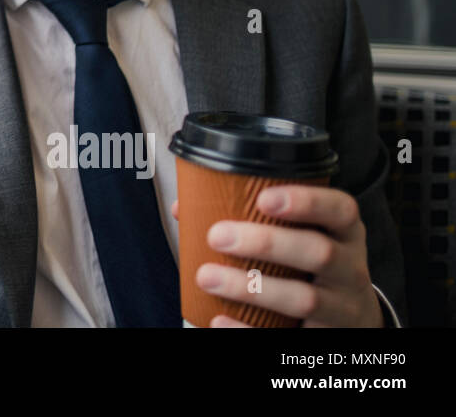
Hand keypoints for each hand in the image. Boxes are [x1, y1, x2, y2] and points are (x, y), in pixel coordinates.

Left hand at [169, 188, 383, 326]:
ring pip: (305, 298)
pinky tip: (220, 320)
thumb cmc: (310, 264)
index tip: (264, 198)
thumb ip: (250, 215)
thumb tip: (184, 207)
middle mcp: (349, 269)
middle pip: (319, 253)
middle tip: (217, 236)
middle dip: (267, 243)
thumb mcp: (301, 235)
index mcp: (343, 233)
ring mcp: (342, 307)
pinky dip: (250, 330)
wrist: (352, 318)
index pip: (340, 210)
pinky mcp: (326, 337)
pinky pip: (288, 337)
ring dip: (251, 288)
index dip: (307, 201)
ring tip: (207, 277)